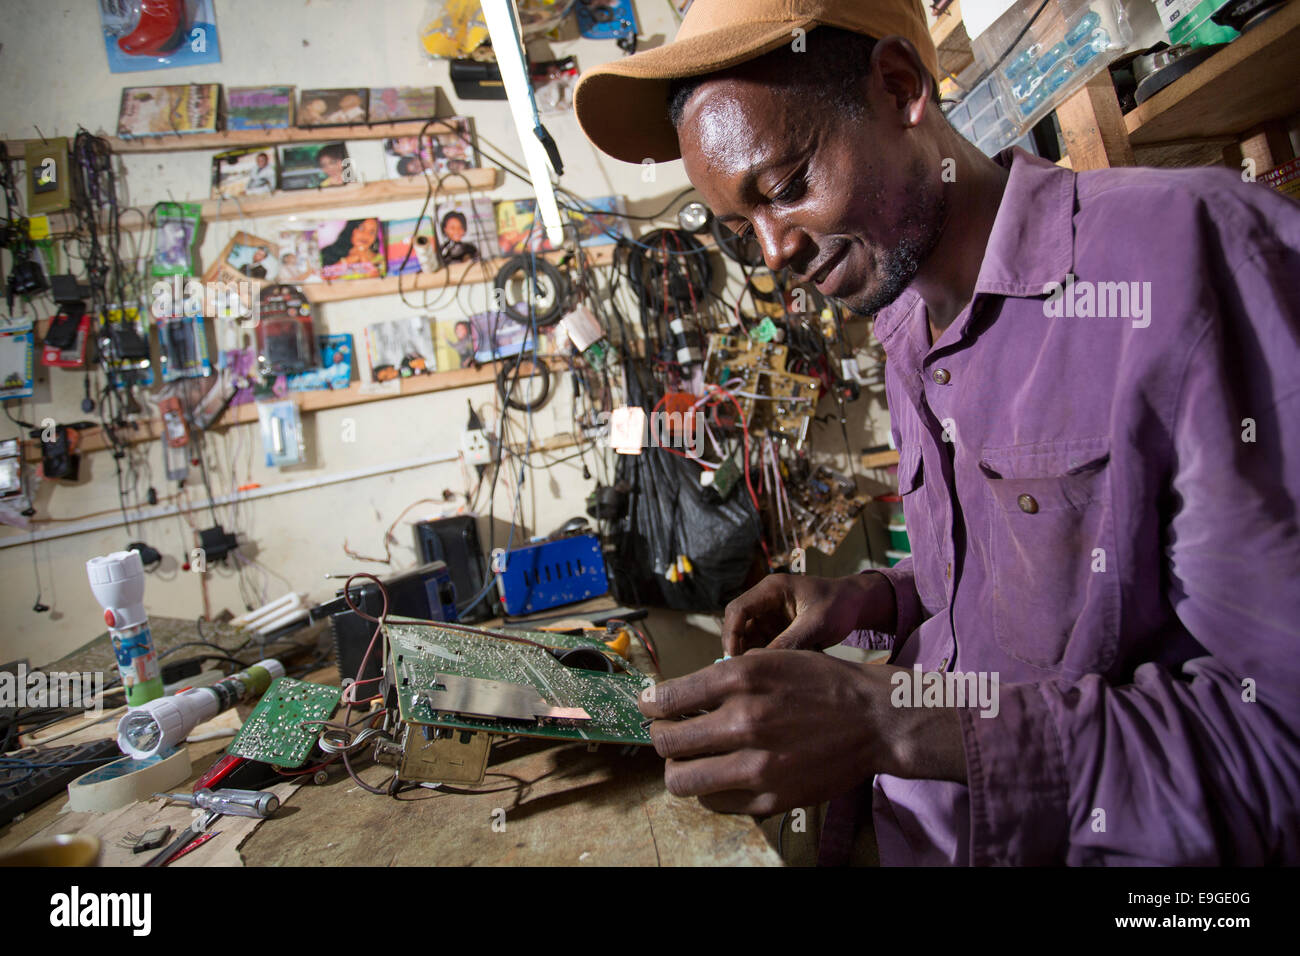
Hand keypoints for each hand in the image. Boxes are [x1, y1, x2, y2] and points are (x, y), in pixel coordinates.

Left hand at [639, 650, 966, 814]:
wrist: (874, 719)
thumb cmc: (820, 682)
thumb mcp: (769, 659)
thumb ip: (721, 677)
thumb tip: (672, 697)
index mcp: (742, 679)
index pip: (666, 699)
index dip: (649, 705)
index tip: (648, 707)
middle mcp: (745, 721)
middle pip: (666, 742)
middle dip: (660, 737)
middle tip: (669, 733)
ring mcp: (758, 765)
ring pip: (681, 780)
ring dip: (679, 769)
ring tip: (691, 758)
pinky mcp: (771, 798)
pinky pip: (714, 801)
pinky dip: (711, 788)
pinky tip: (723, 772)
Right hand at [721, 572, 896, 655]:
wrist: (856, 604)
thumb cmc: (839, 605)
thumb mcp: (816, 624)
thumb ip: (790, 641)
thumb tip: (762, 662)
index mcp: (771, 589)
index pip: (737, 610)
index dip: (731, 634)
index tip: (735, 658)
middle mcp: (766, 602)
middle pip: (739, 626)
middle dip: (740, 649)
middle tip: (747, 673)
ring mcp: (770, 617)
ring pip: (750, 640)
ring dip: (756, 656)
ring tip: (772, 672)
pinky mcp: (778, 630)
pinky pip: (764, 647)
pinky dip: (769, 659)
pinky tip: (782, 669)